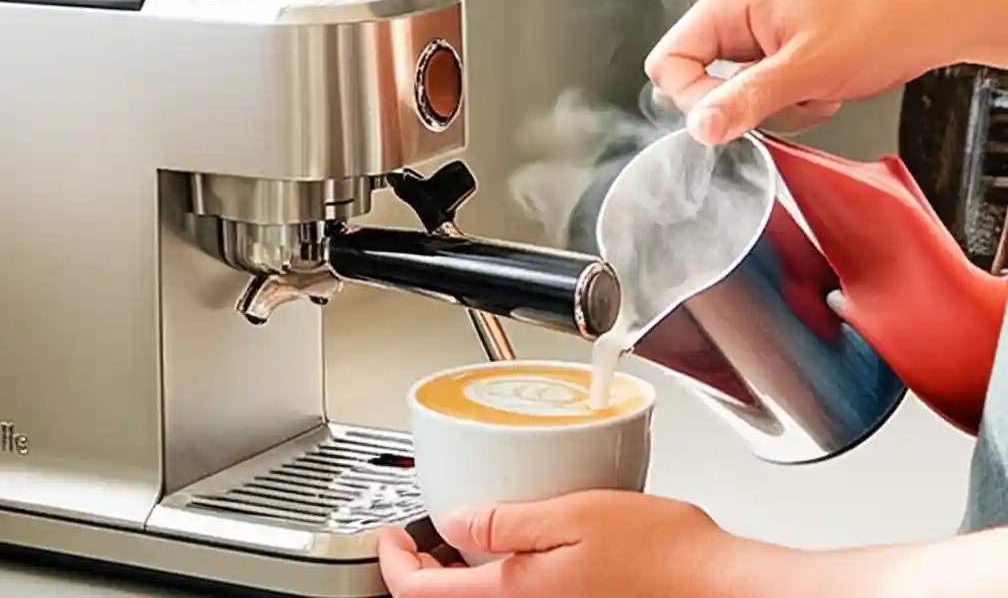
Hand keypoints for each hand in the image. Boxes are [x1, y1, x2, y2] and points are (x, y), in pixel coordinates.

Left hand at [378, 490, 758, 597]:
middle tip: (419, 533)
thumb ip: (505, 522)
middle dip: (423, 569)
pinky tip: (511, 548)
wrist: (717, 587)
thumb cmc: (664, 555)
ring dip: (458, 574)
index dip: (394, 562)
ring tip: (460, 533)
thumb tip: (453, 520)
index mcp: (515, 594)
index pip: (422, 593)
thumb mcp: (572, 515)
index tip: (389, 535)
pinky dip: (494, 578)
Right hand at [644, 0, 949, 144]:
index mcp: (729, 3)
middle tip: (781, 97)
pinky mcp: (769, 62)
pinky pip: (753, 102)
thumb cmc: (877, 25)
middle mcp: (733, 19)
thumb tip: (700, 126)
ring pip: (726, 99)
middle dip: (739, 105)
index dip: (693, 97)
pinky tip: (814, 94)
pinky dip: (785, 110)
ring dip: (769, 110)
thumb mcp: (807, 68)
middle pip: (693, 83)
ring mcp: (750, 41)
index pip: (669, 61)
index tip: (730, 113)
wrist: (923, 24)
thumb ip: (748, 98)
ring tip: (809, 91)